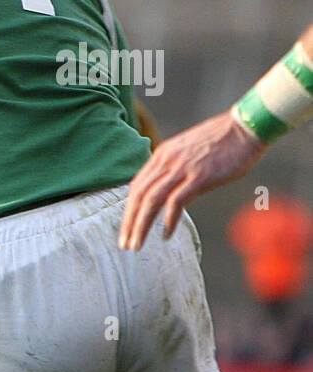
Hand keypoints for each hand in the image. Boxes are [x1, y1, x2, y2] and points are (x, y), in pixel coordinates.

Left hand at [119, 110, 267, 250]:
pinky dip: (168, 220)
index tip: (126, 228)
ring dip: (141, 225)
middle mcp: (166, 161)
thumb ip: (176, 172)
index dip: (129, 209)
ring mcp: (182, 168)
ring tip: (136, 245)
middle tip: (124, 244)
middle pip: (139, 195)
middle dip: (128, 222)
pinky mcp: (200, 176)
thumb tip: (171, 199)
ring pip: (151, 200)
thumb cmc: (223, 142)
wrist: (246, 126)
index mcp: (162, 155)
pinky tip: (165, 235)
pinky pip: (176, 201)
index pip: (137, 186)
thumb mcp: (189, 154)